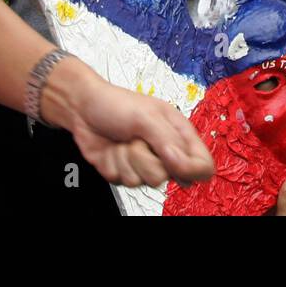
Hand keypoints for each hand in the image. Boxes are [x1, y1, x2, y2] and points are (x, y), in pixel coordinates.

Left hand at [66, 75, 214, 188]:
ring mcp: (146, 164)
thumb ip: (168, 140)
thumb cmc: (115, 104)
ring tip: (124, 141)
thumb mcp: (146, 116)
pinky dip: (117, 166)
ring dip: (130, 161)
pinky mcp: (128, 173)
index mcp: (178, 132)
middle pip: (173, 176)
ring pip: (149, 181)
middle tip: (138, 138)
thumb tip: (184, 163)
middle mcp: (165, 151)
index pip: (203, 163)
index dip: (194, 168)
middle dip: (149, 158)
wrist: (82, 111)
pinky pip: (127, 182)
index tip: (173, 162)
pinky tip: (113, 150)